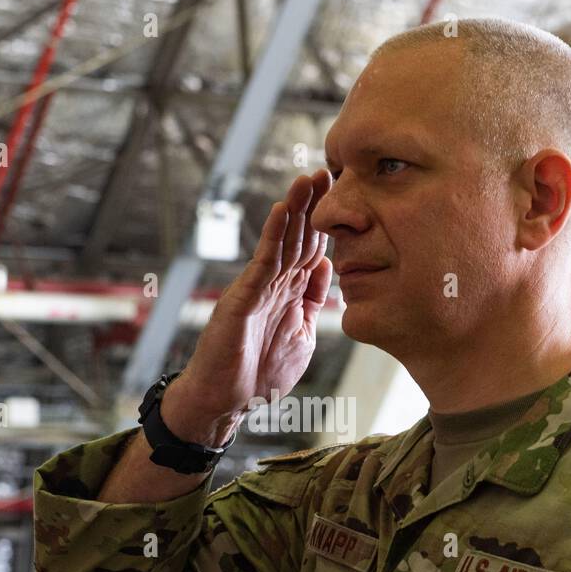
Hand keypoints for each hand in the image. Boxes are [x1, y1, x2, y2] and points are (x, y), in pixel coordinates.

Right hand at [164, 170, 332, 445]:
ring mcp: (257, 289)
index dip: (328, 223)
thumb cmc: (258, 375)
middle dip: (314, 206)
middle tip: (330, 170)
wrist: (224, 401)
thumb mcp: (301, 335)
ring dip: (295, 209)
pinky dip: (273, 235)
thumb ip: (312, 302)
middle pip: (298, 237)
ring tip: (309, 178)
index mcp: (289, 294)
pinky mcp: (242, 297)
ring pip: (281, 242)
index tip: (346, 195)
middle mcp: (273, 285)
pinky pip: (263, 261)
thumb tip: (328, 268)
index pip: (312, 250)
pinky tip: (283, 210)